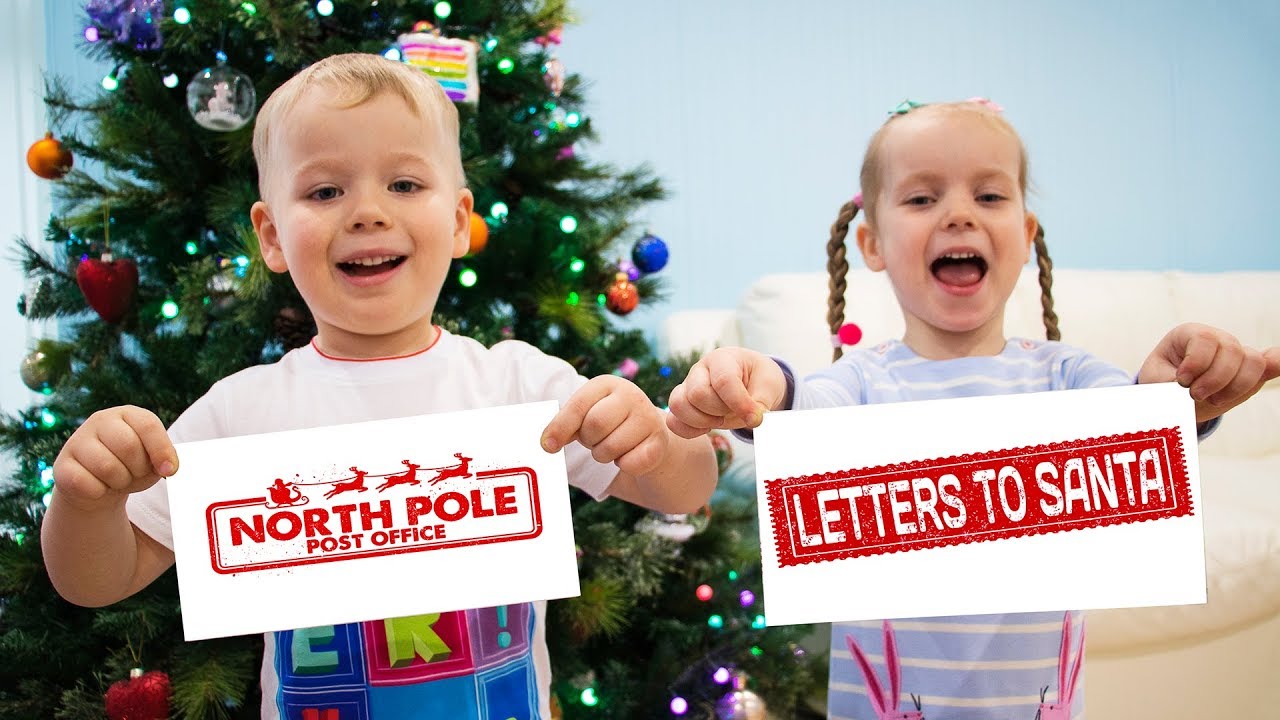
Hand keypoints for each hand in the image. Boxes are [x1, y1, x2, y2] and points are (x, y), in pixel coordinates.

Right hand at [52, 406, 176, 511]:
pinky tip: (98, 487)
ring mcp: (77, 441)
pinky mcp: (61, 465)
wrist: (98, 487)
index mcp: (128, 414)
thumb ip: (165, 460)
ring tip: (117, 479)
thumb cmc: (132, 468)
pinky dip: (99, 492)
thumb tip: (170, 468)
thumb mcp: (153, 461)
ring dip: (120, 482)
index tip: (169, 471)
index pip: (148, 425)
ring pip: (107, 467)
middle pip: (128, 446)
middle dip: (139, 469)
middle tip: (135, 474)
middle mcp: (100, 421)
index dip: (162, 450)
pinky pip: (86, 483)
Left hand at [542, 375, 669, 477]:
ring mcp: (648, 417)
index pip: (578, 406)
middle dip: (588, 441)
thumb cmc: (608, 426)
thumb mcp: (585, 417)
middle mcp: (631, 395)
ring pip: (610, 448)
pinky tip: (630, 455)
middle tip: (595, 440)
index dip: (560, 428)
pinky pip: (630, 464)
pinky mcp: (660, 442)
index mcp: (606, 384)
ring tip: (613, 446)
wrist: (648, 437)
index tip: (547, 446)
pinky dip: (625, 466)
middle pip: (594, 426)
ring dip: (604, 455)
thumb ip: (564, 425)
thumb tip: (546, 443)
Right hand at [665, 347, 786, 438]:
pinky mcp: (682, 404)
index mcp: (722, 359)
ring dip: (702, 421)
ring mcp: (687, 386)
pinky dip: (689, 430)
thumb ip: (761, 402)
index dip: (739, 403)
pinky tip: (707, 428)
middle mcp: (700, 370)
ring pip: (678, 406)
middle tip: (735, 412)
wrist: (751, 381)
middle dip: (720, 411)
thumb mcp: (768, 386)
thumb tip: (754, 420)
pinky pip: (673, 421)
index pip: (723, 381)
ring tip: (721, 420)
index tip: (756, 419)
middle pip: (698, 394)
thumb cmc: (759, 380)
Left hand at [1138, 323, 1279, 422]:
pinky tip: (1278, 366)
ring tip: (1214, 400)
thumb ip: (1170, 384)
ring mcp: (1236, 354)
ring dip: (1236, 386)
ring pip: (1253, 362)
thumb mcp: (1156, 382)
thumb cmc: (1159, 384)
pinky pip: (1272, 362)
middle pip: (1233, 351)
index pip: (1204, 339)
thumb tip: (1181, 388)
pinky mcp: (1248, 372)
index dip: (1196, 363)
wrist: (1168, 395)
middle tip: (1196, 395)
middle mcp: (1217, 339)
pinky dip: (1277, 363)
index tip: (1181, 381)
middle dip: (1216, 379)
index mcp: (1190, 334)